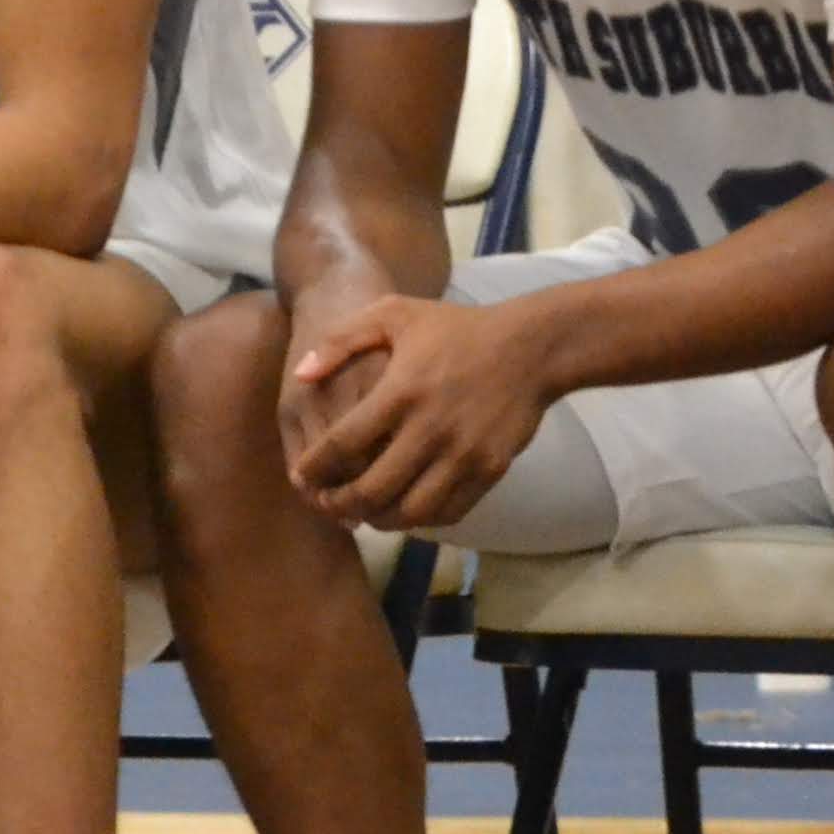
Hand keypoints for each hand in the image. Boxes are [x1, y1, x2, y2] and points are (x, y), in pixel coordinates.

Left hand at [282, 295, 549, 531]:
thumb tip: (300, 375)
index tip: (303, 476)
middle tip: (329, 503)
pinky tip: (405, 508)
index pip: (343, 445)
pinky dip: (420, 519)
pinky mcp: (489, 470)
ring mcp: (463, 454)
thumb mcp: (395, 313)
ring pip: (409, 512)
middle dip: (340, 504)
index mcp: (401, 391)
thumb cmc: (456, 328)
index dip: (315, 469)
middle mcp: (430, 428)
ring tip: (365, 511)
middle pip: (371, 490)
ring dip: (379, 519)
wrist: (532, 347)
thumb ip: (341, 341)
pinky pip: (447, 512)